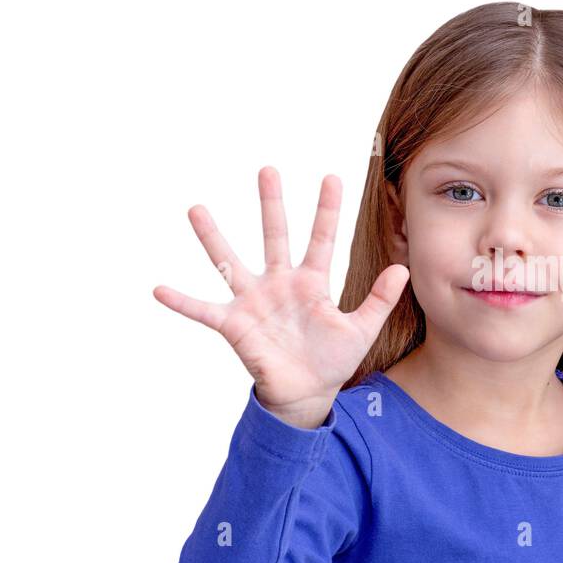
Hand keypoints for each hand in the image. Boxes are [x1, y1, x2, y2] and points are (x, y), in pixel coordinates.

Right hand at [153, 166, 408, 426]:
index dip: (327, 210)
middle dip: (272, 204)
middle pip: (275, 236)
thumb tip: (403, 269)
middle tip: (267, 169)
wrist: (307, 392)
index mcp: (312, 282)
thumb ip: (380, 300)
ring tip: (196, 209)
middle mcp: (280, 283)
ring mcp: (254, 301)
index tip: (332, 177)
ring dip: (214, 237)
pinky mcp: (235, 325)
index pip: (322, 239)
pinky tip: (159, 289)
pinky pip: (203, 310)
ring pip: (231, 262)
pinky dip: (182, 301)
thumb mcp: (361, 330)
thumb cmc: (332, 359)